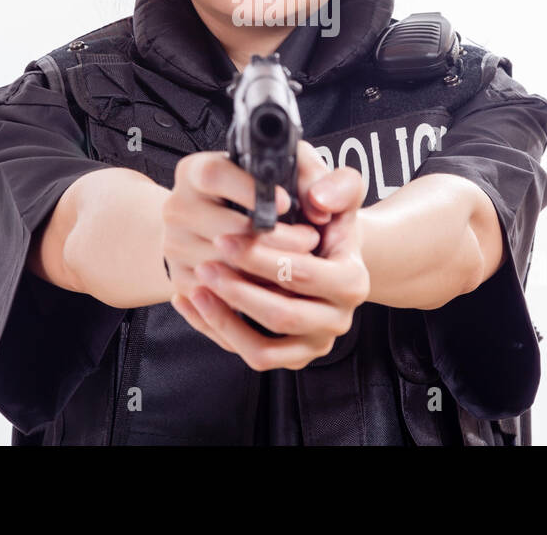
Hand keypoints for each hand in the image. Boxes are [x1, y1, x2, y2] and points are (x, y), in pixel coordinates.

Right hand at [161, 149, 321, 310]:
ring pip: (225, 268)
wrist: (219, 224)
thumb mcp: (285, 169)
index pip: (213, 176)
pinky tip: (278, 283)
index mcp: (195, 171)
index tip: (286, 202)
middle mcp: (177, 207)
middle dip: (277, 239)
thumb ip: (310, 174)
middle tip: (309, 240)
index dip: (251, 190)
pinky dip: (252, 294)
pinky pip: (218, 296)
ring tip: (298, 261)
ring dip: (269, 271)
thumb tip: (319, 204)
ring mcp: (175, 246)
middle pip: (225, 230)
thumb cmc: (261, 194)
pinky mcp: (180, 280)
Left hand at [170, 140, 370, 370]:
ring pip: (264, 351)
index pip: (302, 275)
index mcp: (352, 282)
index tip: (224, 239)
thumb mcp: (341, 193)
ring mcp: (314, 345)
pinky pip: (251, 357)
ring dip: (225, 321)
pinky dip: (218, 333)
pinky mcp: (291, 359)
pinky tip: (193, 303)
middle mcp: (338, 320)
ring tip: (197, 289)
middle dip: (238, 291)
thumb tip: (319, 200)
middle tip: (204, 266)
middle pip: (283, 316)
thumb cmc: (325, 220)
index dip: (260, 259)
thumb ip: (340, 186)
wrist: (324, 252)